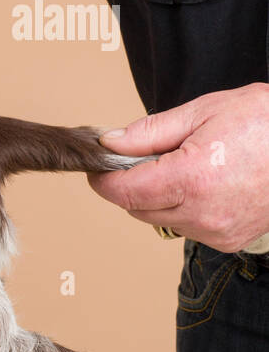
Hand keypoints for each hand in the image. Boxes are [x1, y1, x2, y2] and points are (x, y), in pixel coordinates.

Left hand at [89, 83, 268, 252]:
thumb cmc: (267, 122)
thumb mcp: (205, 111)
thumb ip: (150, 133)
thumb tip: (110, 143)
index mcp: (191, 180)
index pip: (123, 192)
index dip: (104, 179)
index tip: (99, 166)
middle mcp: (203, 214)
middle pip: (137, 208)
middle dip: (133, 184)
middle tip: (150, 157)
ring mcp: (218, 232)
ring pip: (160, 219)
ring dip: (159, 197)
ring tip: (188, 166)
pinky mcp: (230, 240)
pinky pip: (188, 227)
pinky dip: (185, 208)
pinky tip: (207, 184)